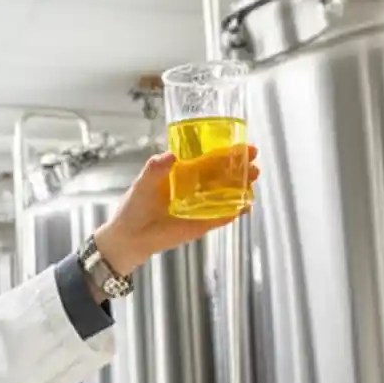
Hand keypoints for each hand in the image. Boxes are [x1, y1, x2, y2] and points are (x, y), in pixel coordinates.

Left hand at [92, 145, 259, 275]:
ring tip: (252, 182)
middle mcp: (196, 188)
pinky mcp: (201, 224)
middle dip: (241, 169)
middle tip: (254, 164)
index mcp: (184, 172)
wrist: (129, 236)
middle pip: (224, 176)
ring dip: (242, 188)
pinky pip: (221, 217)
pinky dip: (234, 212)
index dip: (228, 152)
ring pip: (227, 195)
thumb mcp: (143, 182)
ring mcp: (201, 206)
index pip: (210, 159)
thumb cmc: (134, 206)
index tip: (245, 146)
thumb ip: (155, 168)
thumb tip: (171, 155)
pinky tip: (245, 206)